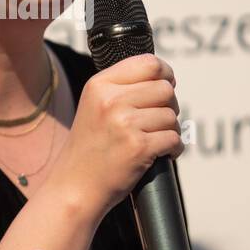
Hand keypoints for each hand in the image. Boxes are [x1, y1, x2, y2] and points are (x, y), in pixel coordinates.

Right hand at [43, 53, 182, 227]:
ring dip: (170, 130)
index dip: (165, 73)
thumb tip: (165, 78)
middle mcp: (111, 100)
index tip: (167, 85)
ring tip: (155, 140)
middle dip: (170, 105)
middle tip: (158, 121)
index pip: (148, 63)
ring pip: (171, 115)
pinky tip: (161, 154)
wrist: (75, 187)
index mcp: (99, 85)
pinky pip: (174, 138)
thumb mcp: (95, 106)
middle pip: (165, 89)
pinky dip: (173, 149)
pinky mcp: (138, 147)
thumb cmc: (90, 148)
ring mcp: (124, 123)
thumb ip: (122, 88)